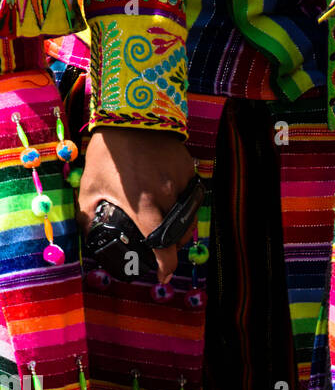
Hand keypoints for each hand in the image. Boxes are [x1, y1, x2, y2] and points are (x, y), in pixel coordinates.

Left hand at [77, 128, 197, 282]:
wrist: (130, 115)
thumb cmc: (107, 153)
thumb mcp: (90, 187)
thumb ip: (90, 215)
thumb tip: (91, 239)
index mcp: (141, 205)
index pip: (162, 247)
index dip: (165, 266)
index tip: (162, 274)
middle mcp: (165, 197)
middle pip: (178, 236)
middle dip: (171, 247)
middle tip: (159, 248)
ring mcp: (180, 184)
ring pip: (187, 219)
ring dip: (178, 227)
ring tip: (164, 224)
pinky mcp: (189, 172)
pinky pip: (190, 198)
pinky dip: (182, 205)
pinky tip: (169, 199)